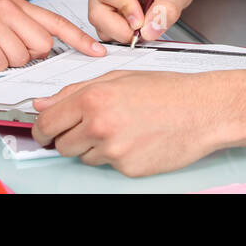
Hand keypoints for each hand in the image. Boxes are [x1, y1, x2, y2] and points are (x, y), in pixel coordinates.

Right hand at [0, 0, 107, 70]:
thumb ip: (21, 31)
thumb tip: (46, 51)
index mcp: (18, 5)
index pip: (56, 23)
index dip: (80, 40)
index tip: (99, 53)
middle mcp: (9, 8)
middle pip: (43, 46)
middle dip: (26, 57)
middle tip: (1, 51)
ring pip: (21, 58)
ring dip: (3, 62)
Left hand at [31, 70, 230, 176]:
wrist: (202, 110)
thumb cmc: (166, 90)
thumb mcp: (118, 77)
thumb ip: (75, 90)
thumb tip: (43, 103)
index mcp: (93, 98)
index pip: (48, 122)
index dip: (42, 129)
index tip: (44, 131)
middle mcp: (99, 126)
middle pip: (62, 144)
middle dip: (69, 137)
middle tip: (90, 126)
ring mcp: (113, 151)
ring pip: (83, 157)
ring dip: (93, 147)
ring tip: (121, 128)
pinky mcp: (127, 169)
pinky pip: (108, 166)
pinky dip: (116, 156)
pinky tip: (135, 140)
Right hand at [86, 0, 198, 42]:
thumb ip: (168, 7)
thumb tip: (150, 29)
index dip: (124, 10)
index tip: (141, 22)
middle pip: (98, 10)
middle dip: (120, 28)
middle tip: (143, 32)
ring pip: (99, 21)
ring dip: (121, 31)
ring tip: (144, 24)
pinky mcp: (101, 3)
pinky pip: (103, 26)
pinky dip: (119, 32)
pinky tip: (136, 24)